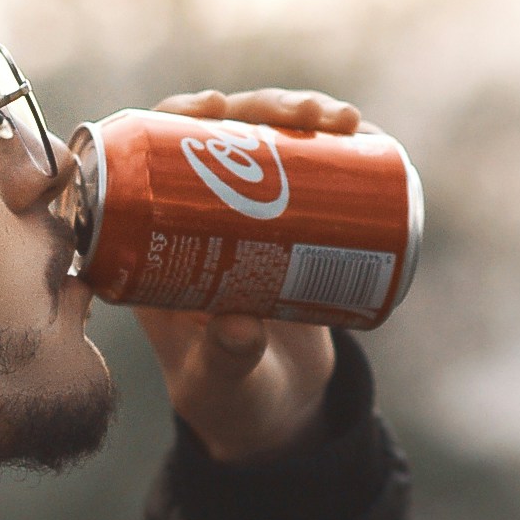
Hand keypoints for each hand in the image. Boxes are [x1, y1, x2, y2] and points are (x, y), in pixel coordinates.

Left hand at [134, 87, 360, 462]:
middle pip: (220, 134)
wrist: (277, 411)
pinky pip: (311, 170)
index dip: (178, 118)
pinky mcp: (293, 222)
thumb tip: (241, 325)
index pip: (151, 156)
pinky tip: (369, 136)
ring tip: (349, 123)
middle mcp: (196, 215)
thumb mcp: (222, 384)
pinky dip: (341, 148)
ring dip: (307, 118)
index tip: (214, 107)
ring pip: (269, 142)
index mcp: (152, 241)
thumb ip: (225, 362)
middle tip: (313, 116)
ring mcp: (248, 213)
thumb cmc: (229, 400)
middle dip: (265, 108)